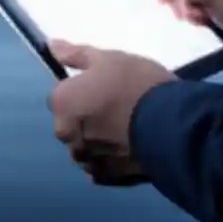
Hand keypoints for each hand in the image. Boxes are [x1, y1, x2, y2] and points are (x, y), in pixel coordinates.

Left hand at [47, 39, 175, 185]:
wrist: (171, 122)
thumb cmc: (136, 83)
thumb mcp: (107, 58)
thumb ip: (76, 54)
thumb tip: (51, 45)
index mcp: (63, 104)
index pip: (59, 98)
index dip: (79, 92)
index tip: (100, 89)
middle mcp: (69, 133)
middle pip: (69, 126)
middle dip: (83, 120)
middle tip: (113, 110)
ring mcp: (88, 157)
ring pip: (84, 149)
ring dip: (95, 142)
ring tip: (123, 131)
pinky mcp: (109, 176)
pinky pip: (101, 168)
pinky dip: (108, 161)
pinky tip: (126, 150)